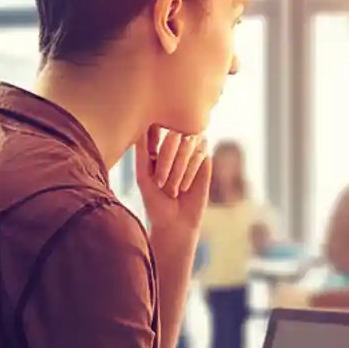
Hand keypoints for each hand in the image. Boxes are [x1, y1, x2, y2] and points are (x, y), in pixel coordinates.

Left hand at [135, 125, 209, 241]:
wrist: (175, 222)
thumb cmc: (155, 201)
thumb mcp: (143, 176)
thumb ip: (142, 150)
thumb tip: (142, 124)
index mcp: (156, 146)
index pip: (158, 125)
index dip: (154, 138)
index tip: (149, 160)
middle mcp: (175, 146)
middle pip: (174, 133)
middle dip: (167, 159)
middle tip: (161, 183)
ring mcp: (192, 152)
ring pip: (190, 142)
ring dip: (178, 167)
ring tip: (172, 189)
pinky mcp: (206, 161)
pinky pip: (201, 154)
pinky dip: (190, 171)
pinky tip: (184, 188)